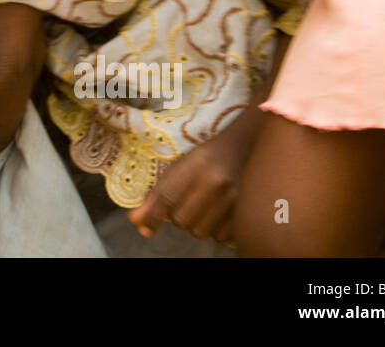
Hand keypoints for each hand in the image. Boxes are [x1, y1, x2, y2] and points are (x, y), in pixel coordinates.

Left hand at [129, 123, 254, 243]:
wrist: (246, 148)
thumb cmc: (206, 157)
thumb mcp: (179, 167)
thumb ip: (156, 194)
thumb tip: (136, 222)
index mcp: (195, 165)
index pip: (166, 197)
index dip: (151, 215)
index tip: (142, 226)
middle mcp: (215, 182)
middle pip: (181, 219)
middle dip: (176, 217)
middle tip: (183, 204)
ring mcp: (235, 198)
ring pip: (199, 231)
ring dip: (194, 224)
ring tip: (201, 207)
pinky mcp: (247, 212)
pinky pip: (219, 237)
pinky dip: (213, 229)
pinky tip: (216, 213)